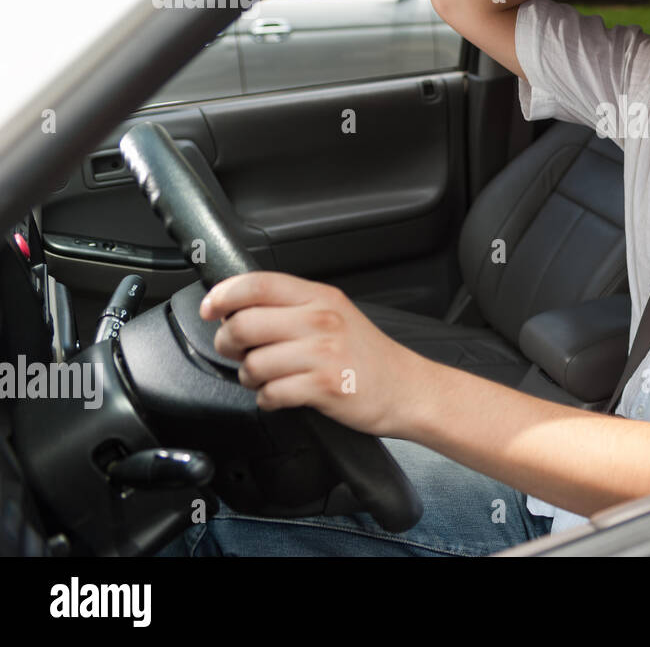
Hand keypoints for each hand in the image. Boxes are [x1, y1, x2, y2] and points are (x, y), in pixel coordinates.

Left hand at [201, 271, 419, 436]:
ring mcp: (322, 354)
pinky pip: (271, 393)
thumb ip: (292, 306)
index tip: (210, 309)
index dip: (224, 295)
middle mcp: (321, 320)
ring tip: (266, 378)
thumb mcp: (336, 313)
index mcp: (320, 297)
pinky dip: (268, 399)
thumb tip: (238, 307)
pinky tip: (281, 395)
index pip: (257, 284)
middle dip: (228, 343)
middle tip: (235, 351)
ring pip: (253, 363)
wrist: (406, 388)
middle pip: (245, 324)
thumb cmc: (368, 355)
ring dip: (249, 376)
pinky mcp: (323, 387)